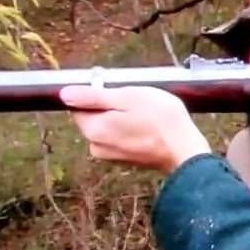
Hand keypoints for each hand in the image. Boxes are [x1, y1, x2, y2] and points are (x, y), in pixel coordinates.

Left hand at [59, 85, 211, 172]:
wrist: (186, 152)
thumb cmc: (161, 120)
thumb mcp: (128, 97)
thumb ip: (93, 97)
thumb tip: (63, 94)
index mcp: (93, 129)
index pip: (79, 105)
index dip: (97, 93)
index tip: (119, 89)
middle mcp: (96, 146)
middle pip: (94, 117)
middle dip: (111, 106)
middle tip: (137, 101)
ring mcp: (111, 156)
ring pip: (108, 127)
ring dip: (122, 118)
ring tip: (146, 114)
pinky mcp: (126, 160)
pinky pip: (120, 138)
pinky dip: (130, 130)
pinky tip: (149, 127)